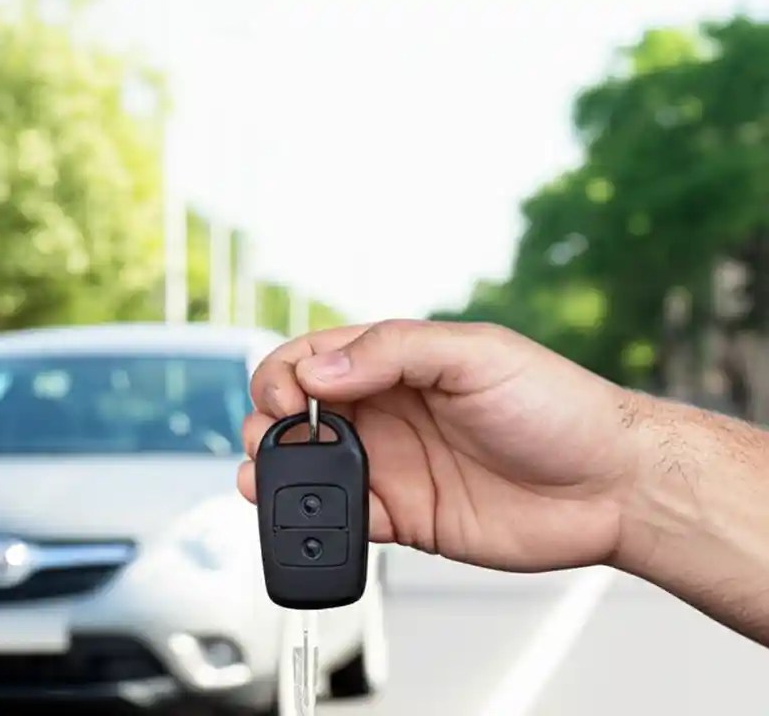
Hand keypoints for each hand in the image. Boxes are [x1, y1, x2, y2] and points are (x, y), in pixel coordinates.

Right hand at [238, 319, 643, 572]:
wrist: (612, 486)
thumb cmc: (558, 407)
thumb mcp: (476, 354)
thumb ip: (392, 352)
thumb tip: (318, 371)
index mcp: (396, 363)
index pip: (313, 358)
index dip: (284, 373)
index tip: (287, 395)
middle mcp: (385, 413)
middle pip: (297, 414)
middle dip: (268, 424)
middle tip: (273, 440)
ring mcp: (392, 466)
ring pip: (310, 469)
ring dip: (277, 474)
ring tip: (265, 481)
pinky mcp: (405, 518)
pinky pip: (346, 520)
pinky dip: (319, 523)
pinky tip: (314, 520)